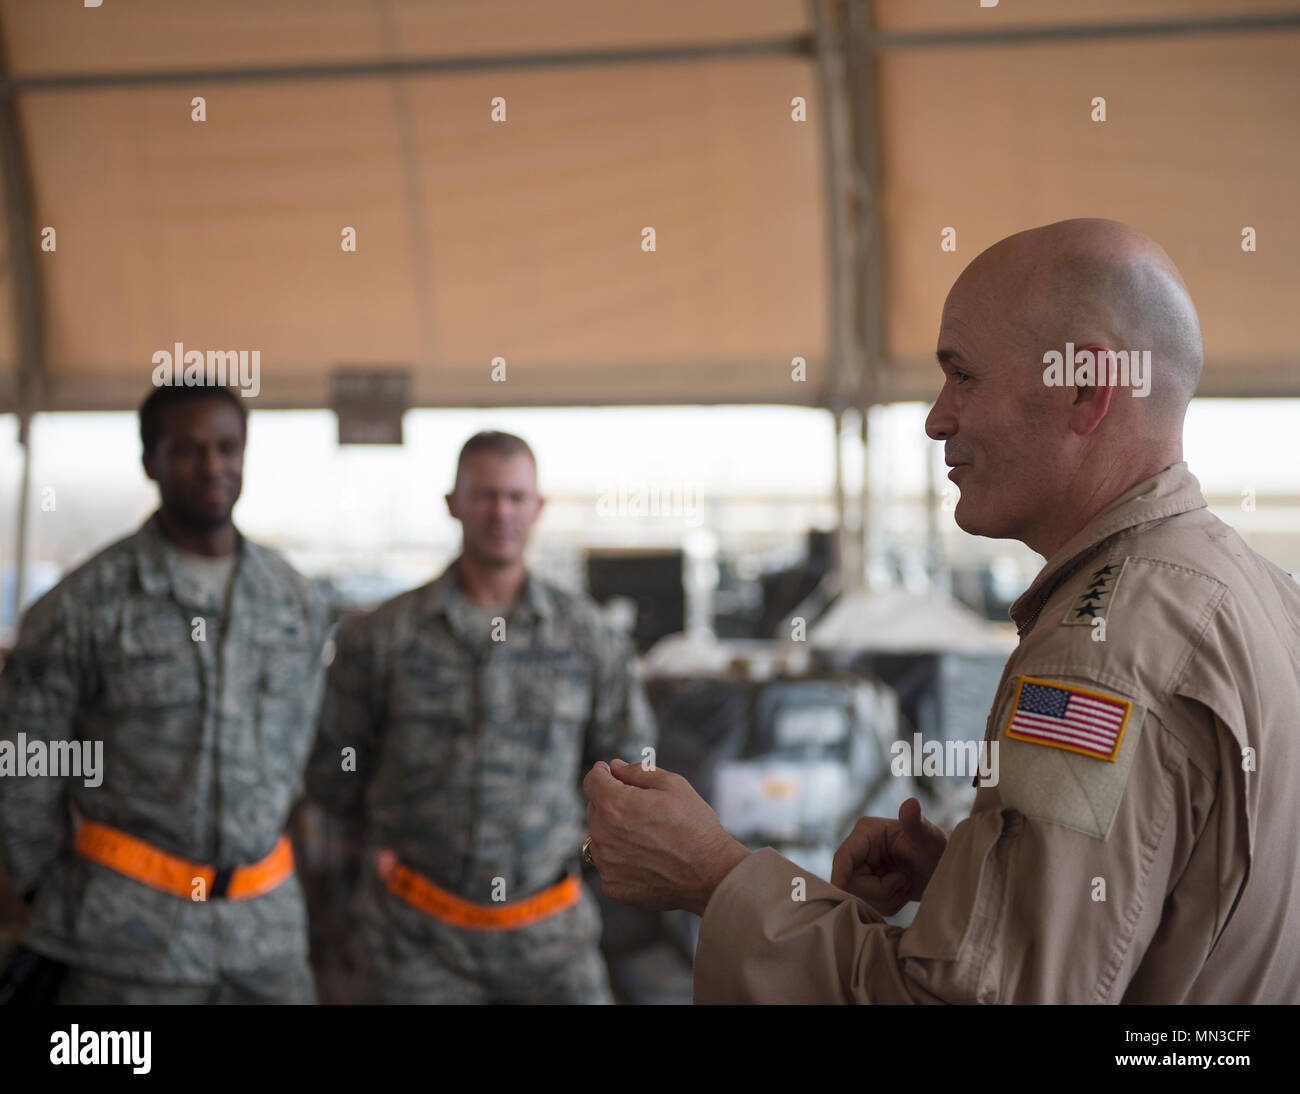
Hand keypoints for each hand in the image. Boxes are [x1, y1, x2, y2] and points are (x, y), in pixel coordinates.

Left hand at [582, 759, 749, 915]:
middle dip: (611, 802)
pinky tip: (646, 858)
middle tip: (642, 808)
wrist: (710, 873)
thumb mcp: (673, 785)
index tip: (610, 773)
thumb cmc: (694, 826)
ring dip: (614, 832)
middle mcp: (602, 835)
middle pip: (595, 809)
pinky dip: (621, 858)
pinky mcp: (612, 886)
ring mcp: (606, 863)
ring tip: (647, 836)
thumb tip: (614, 767)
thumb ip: (637, 772)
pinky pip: (608, 864)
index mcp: (614, 805)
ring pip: (600, 838)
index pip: (592, 781)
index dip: (602, 773)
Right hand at [830, 797, 947, 914]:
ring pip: (858, 896)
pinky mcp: (869, 884)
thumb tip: (911, 803)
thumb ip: (916, 822)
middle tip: (903, 883)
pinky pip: (868, 904)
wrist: (947, 868)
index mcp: (866, 832)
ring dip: (885, 898)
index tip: (841, 893)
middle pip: (849, 882)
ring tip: (905, 885)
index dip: (840, 876)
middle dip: (877, 890)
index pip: (844, 857)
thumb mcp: (929, 837)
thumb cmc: (939, 848)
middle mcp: (860, 849)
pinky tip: (902, 891)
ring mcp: (863, 867)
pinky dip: (888, 903)